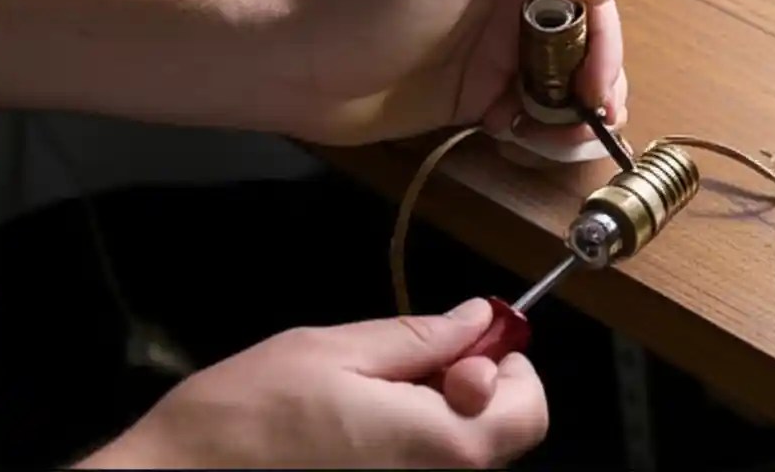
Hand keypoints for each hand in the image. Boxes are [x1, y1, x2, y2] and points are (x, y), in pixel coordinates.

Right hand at [77, 299, 547, 468]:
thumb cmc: (245, 419)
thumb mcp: (335, 351)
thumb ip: (420, 338)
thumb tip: (478, 318)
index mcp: (440, 447)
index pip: (529, 411)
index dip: (510, 367)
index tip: (469, 342)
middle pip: (499, 436)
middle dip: (474, 388)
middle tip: (413, 364)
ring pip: (461, 455)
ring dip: (440, 415)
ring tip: (374, 393)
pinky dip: (411, 444)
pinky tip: (360, 427)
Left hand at [272, 0, 627, 145]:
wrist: (295, 64)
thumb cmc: (367, 0)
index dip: (603, 40)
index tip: (596, 83)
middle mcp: (507, 8)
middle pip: (580, 46)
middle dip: (597, 83)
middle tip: (595, 118)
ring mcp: (490, 56)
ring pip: (558, 85)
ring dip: (573, 113)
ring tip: (562, 136)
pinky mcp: (472, 98)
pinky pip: (525, 116)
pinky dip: (538, 131)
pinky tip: (519, 137)